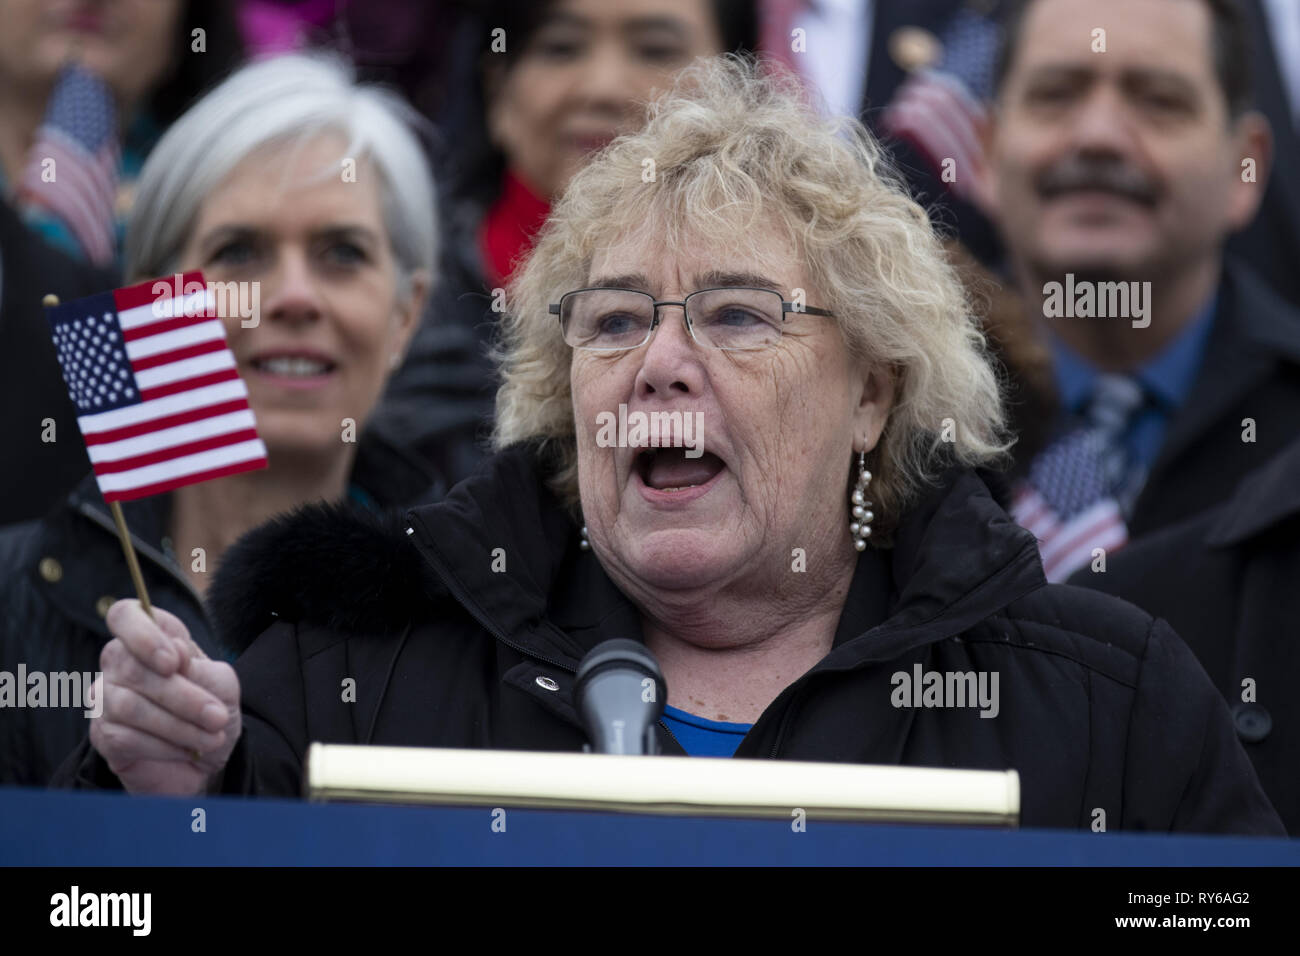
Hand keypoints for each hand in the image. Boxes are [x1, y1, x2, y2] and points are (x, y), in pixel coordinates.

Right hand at [89, 600, 240, 795]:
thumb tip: (176, 651)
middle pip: (130, 666)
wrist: (210, 759)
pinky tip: (187, 751)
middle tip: (218, 717)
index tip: (174, 663)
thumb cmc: (213, 710)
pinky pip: (124, 737)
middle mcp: (120, 663)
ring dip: (178, 725)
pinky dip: (164, 746)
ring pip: (127, 705)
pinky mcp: (103, 735)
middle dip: (182, 696)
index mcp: (153, 638)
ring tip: (211, 737)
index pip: (124, 615)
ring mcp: (106, 699)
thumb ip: (200, 668)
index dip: (143, 635)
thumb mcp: (221, 685)